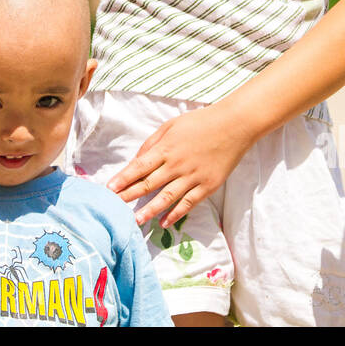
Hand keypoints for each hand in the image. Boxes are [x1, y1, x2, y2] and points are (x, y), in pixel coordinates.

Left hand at [106, 104, 253, 227]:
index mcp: (166, 148)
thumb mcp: (171, 125)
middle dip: (129, 196)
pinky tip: (164, 223)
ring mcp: (193, 177)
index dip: (123, 179)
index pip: (139, 167)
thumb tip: (136, 160)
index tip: (109, 189)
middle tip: (113, 207)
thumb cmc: (200, 122)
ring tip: (135, 220)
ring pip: (166, 198)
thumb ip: (152, 143)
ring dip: (149, 211)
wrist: (234, 125)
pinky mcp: (208, 186)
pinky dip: (176, 214)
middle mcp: (177, 165)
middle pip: (148, 184)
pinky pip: (188, 203)